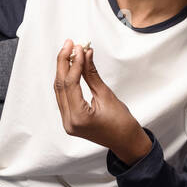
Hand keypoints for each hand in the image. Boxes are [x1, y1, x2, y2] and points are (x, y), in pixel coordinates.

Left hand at [53, 40, 150, 165]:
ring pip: (60, 90)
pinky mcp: (70, 120)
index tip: (79, 47)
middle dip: (64, 62)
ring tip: (70, 51)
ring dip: (64, 70)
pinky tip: (71, 67)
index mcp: (78, 118)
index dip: (74, 63)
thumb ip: (92, 74)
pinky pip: (64, 96)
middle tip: (70, 44)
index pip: (70, 84)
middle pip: (60, 86)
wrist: (126, 142)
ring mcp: (67, 122)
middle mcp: (68, 121)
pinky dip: (67, 81)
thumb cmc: (122, 123)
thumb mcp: (107, 95)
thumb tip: (85, 54)